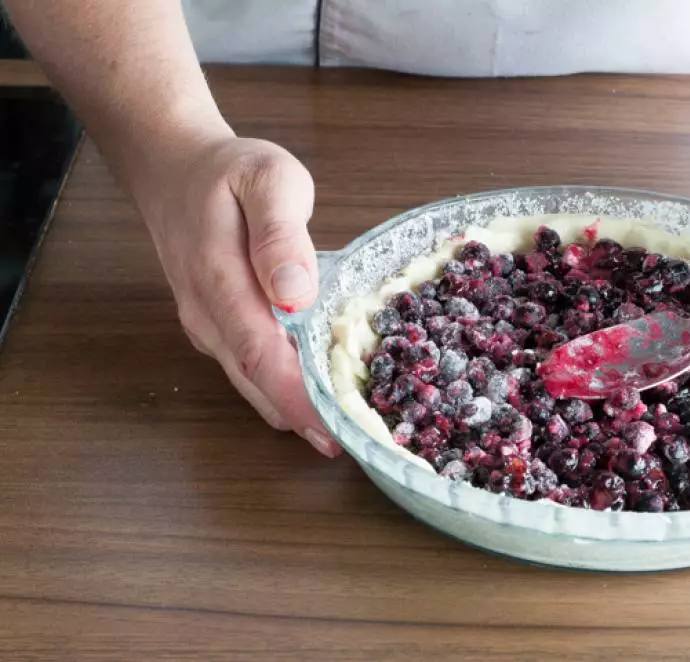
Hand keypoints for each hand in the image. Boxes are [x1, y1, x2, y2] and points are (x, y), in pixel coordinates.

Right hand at [135, 136, 340, 457]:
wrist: (170, 167)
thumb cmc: (228, 172)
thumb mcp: (268, 180)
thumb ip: (281, 235)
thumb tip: (294, 295)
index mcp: (220, 284)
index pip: (261, 357)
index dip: (298, 397)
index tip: (336, 426)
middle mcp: (209, 318)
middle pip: (258, 384)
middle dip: (306, 418)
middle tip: (356, 443)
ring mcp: (209, 327)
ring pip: (253, 383)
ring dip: (296, 409)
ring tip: (345, 430)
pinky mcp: (217, 328)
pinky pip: (251, 368)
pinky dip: (284, 388)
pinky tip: (321, 395)